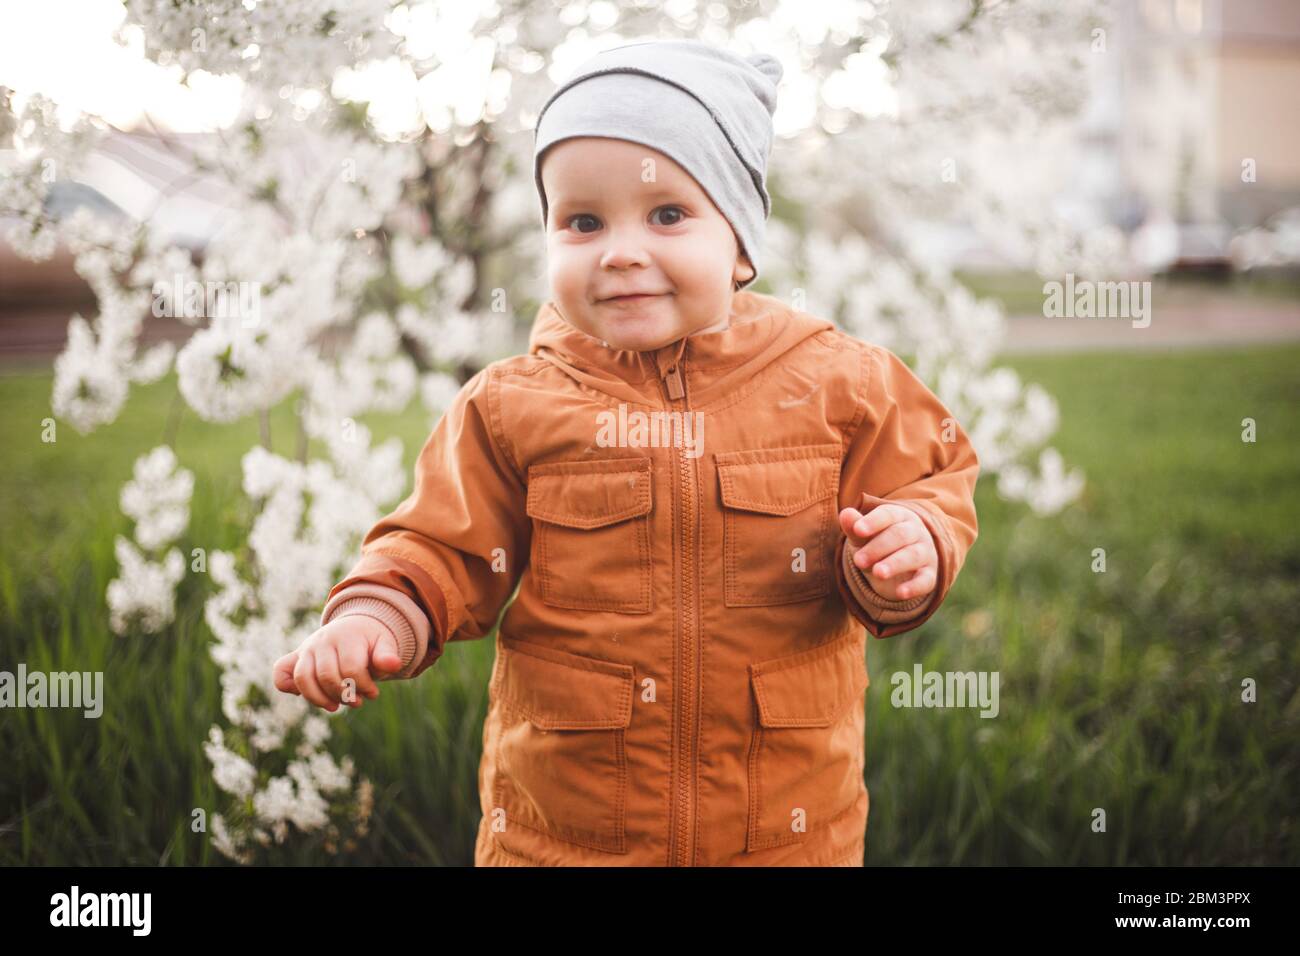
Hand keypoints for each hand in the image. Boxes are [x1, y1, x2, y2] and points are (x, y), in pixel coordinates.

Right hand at [272, 616, 405, 711]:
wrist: (356, 626)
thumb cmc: (371, 642)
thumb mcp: (385, 645)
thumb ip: (387, 656)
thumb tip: (393, 665)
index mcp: (347, 636)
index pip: (351, 668)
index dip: (363, 686)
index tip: (373, 693)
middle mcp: (323, 640)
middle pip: (327, 676)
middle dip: (344, 695)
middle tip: (357, 702)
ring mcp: (307, 648)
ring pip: (304, 678)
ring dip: (320, 699)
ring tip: (335, 706)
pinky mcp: (296, 657)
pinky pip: (281, 672)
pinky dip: (288, 687)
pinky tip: (305, 695)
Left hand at [838, 504, 937, 602]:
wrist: (899, 567)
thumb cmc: (877, 544)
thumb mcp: (863, 536)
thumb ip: (854, 527)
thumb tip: (845, 514)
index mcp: (899, 517)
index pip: (888, 515)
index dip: (873, 522)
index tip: (858, 530)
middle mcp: (916, 532)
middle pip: (900, 535)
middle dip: (878, 547)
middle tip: (859, 561)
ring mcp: (925, 553)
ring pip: (912, 555)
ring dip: (895, 564)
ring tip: (877, 573)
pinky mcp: (930, 575)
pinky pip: (926, 580)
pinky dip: (914, 587)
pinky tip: (901, 593)